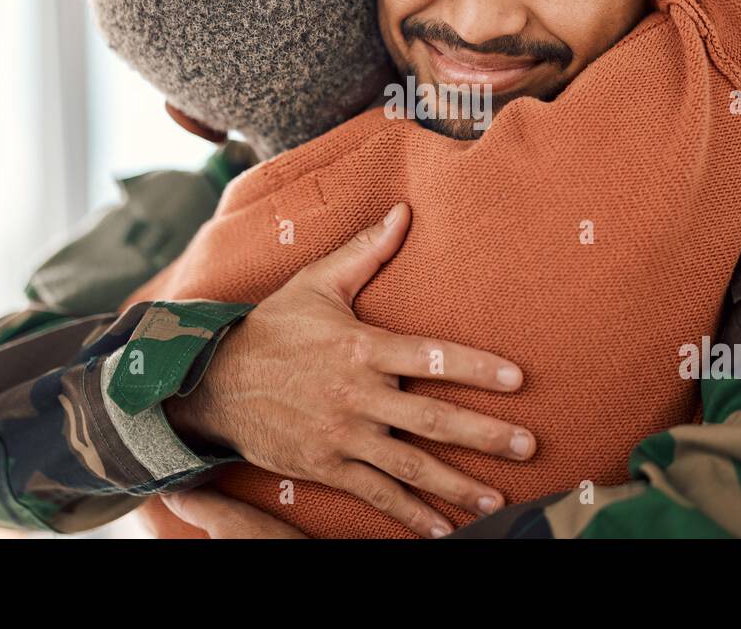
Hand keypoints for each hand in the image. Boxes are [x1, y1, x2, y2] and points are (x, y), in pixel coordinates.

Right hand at [163, 202, 535, 538]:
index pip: (430, 357)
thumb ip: (366, 252)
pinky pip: (376, 495)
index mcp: (361, 348)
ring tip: (498, 499)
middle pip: (431, 419)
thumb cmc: (271, 328)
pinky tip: (444, 530)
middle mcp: (356, 396)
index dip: (476, 368)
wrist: (211, 383)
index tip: (517, 379)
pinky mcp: (325, 467)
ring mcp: (341, 437)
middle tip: (529, 445)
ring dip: (457, 486)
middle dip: (484, 434)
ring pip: (410, 467)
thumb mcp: (315, 284)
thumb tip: (404, 211)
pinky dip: (410, 517)